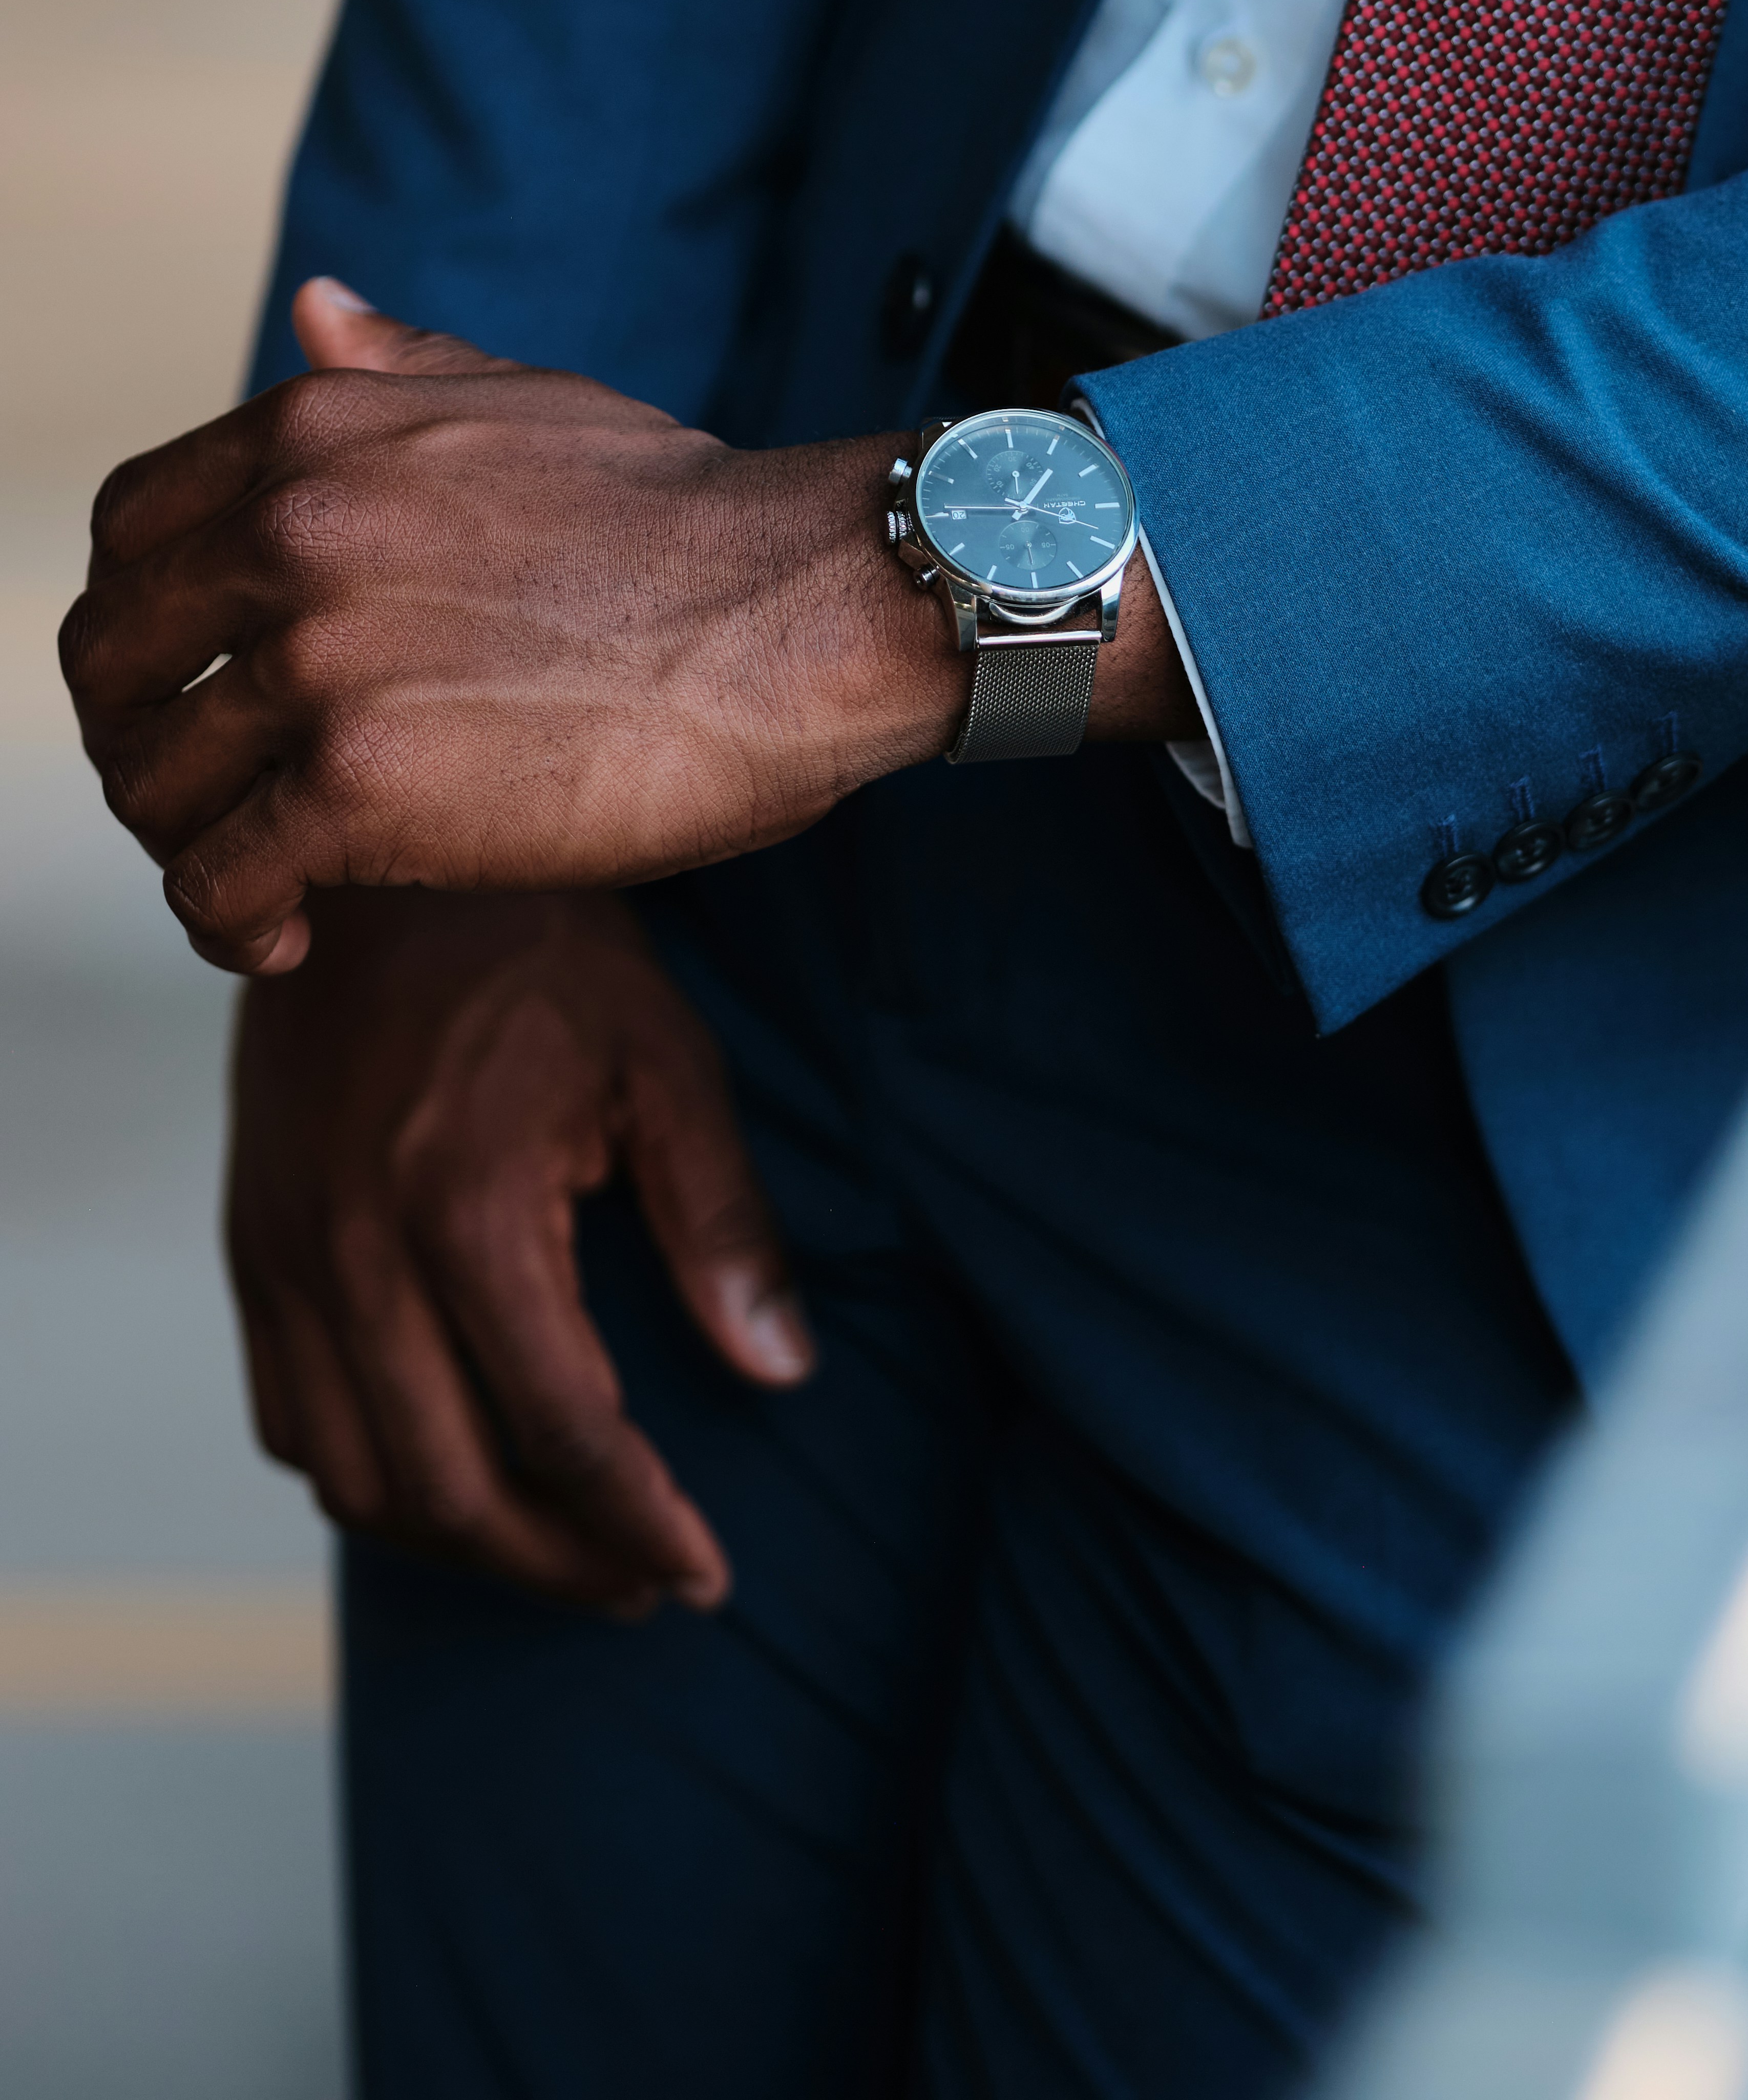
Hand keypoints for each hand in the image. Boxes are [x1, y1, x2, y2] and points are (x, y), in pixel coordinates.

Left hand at [63, 279, 1199, 973]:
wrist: (802, 609)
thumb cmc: (687, 515)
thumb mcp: (522, 401)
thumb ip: (396, 368)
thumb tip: (316, 310)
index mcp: (315, 439)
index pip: (131, 533)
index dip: (138, 622)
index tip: (187, 681)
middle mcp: (289, 538)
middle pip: (114, 661)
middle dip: (136, 739)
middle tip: (202, 793)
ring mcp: (317, 666)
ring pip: (154, 784)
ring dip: (184, 844)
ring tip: (253, 879)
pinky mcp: (361, 790)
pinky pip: (219, 878)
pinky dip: (228, 921)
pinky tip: (285, 932)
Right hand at [227, 883, 811, 1611]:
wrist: (382, 871)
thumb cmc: (544, 952)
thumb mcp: (666, 1060)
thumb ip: (721, 1221)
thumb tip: (783, 1370)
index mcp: (466, 1208)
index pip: (562, 1430)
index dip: (639, 1523)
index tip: (704, 1575)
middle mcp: (355, 1252)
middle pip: (452, 1489)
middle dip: (559, 1564)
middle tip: (645, 1585)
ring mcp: (287, 1257)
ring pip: (358, 1480)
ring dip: (463, 1541)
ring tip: (565, 1550)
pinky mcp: (254, 1249)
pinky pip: (291, 1421)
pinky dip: (371, 1479)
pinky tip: (454, 1476)